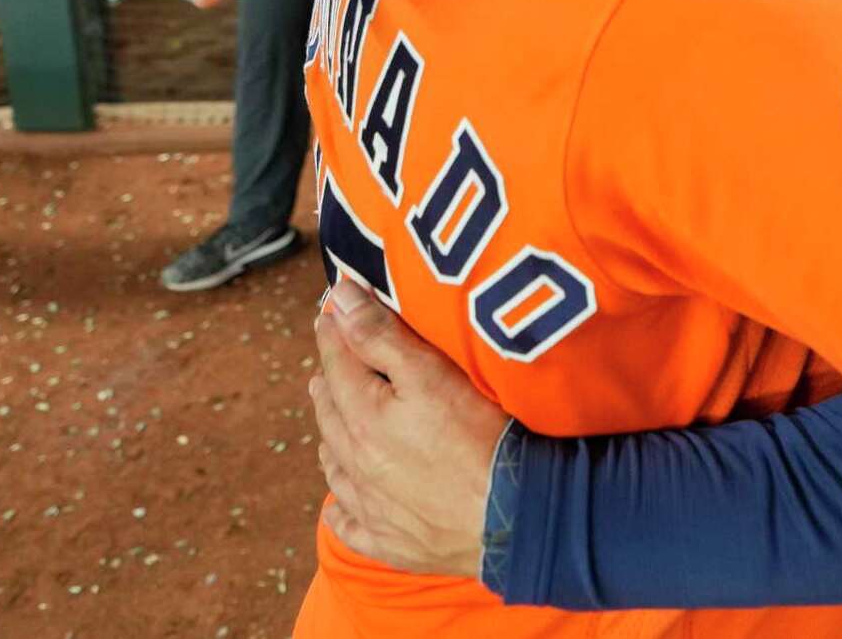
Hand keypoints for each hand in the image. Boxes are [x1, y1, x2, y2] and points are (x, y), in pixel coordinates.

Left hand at [310, 282, 508, 580]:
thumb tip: (339, 299)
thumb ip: (380, 335)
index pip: (338, 362)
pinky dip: (342, 508)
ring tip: (333, 421)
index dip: (333, 331)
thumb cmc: (479, 438)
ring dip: (332, 437)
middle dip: (328, 380)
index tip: (330, 309)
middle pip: (331, 413)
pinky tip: (342, 504)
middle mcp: (358, 463)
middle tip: (328, 363)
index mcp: (364, 417)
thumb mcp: (431, 372)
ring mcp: (372, 507)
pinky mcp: (392, 542)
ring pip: (335, 466)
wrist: (513, 516)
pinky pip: (350, 525)